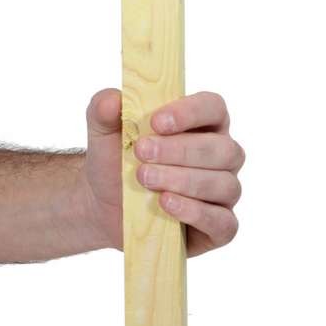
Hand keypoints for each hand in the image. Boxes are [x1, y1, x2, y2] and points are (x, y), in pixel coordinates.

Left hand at [80, 88, 244, 256]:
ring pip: (224, 184)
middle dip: (180, 150)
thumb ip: (103, 108)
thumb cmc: (114, 160)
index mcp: (200, 125)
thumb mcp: (102, 131)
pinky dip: (195, 212)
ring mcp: (222, 192)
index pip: (213, 107)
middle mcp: (220, 157)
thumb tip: (112, 99)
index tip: (157, 122)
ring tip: (144, 178)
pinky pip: (224, 222)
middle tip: (141, 152)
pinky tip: (166, 203)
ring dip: (183, 180)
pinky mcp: (219, 226)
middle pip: (223, 149)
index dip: (191, 112)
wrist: (102, 202)